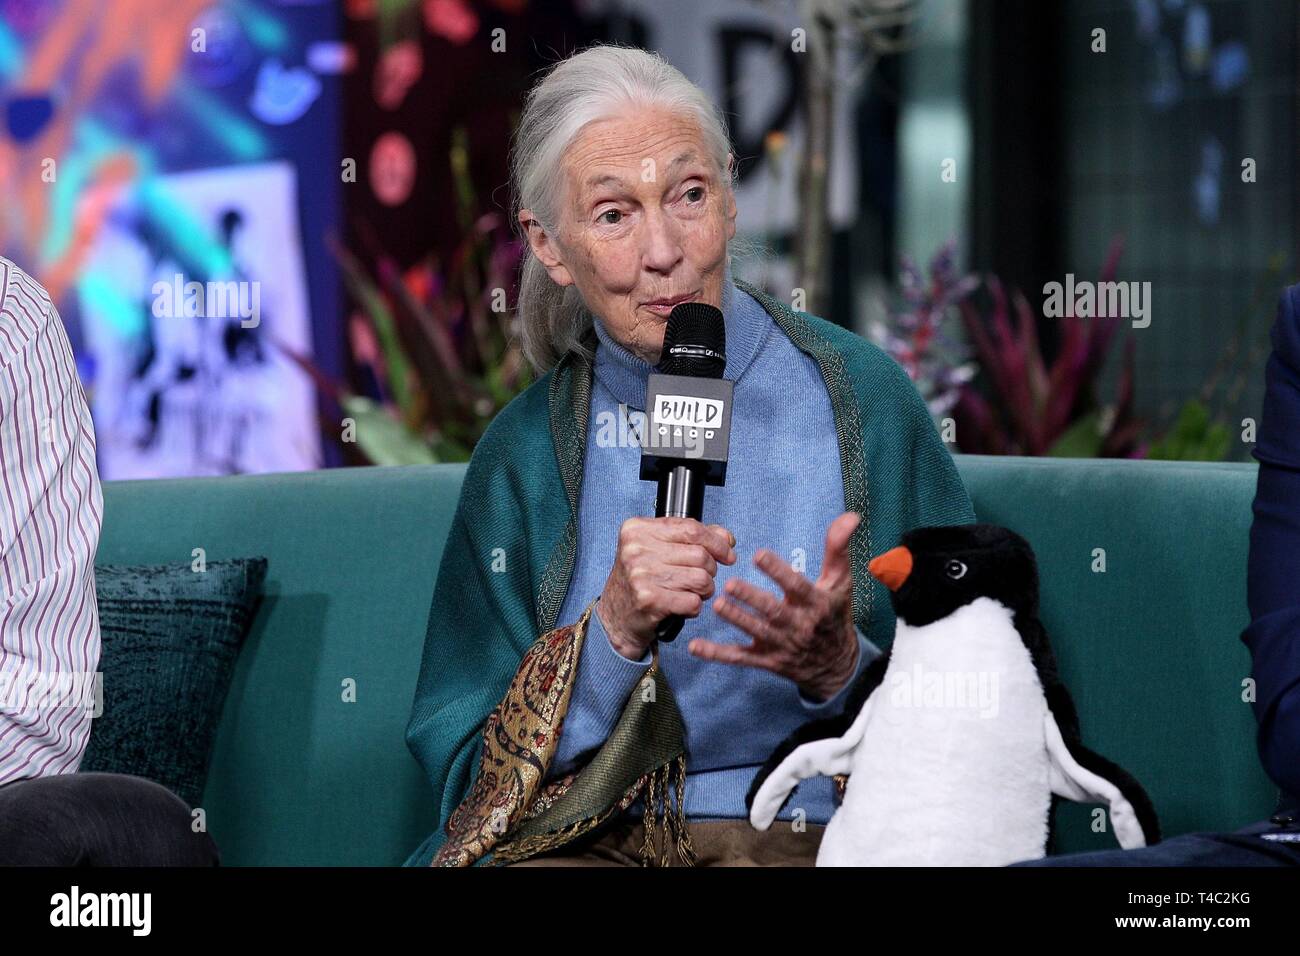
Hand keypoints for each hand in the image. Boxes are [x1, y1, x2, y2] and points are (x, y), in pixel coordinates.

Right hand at [598, 517, 737, 659]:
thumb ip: (692, 538)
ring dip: (704, 590)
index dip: (717, 542)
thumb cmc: (640, 580)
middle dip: (710, 570)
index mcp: (638, 529)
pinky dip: (694, 607)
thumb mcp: (658, 549)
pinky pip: (693, 602)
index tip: (727, 554)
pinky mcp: (649, 600)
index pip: (692, 528)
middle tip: (701, 579)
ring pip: (701, 579)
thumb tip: (726, 538)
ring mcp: (641, 575)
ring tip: (692, 592)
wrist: (615, 617)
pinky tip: (681, 606)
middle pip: (700, 555)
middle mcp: (636, 549)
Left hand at [688, 511, 860, 700]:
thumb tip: (850, 516)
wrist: (838, 665)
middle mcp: (798, 625)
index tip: (759, 554)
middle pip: (773, 611)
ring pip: (756, 633)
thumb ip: (838, 547)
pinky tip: (697, 646)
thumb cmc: (835, 616)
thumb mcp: (842, 581)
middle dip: (752, 598)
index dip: (778, 571)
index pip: (796, 586)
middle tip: (731, 584)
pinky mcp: (767, 660)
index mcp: (815, 603)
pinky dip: (718, 654)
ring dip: (737, 620)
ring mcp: (781, 645)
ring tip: (719, 605)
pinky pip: (741, 658)